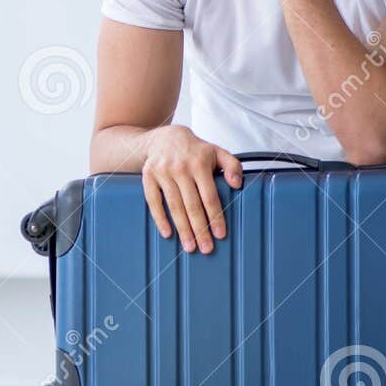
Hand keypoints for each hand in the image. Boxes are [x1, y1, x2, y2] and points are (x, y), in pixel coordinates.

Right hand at [140, 125, 242, 252]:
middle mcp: (181, 168)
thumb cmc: (195, 150)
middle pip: (192, 205)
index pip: (209, 196)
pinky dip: (160, 218)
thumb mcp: (217, 152)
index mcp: (200, 163)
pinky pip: (153, 201)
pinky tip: (168, 233)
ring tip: (189, 247)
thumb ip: (232, 166)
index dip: (215, 217)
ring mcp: (163, 172)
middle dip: (200, 229)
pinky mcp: (148, 176)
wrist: (165, 137)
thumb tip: (237, 184)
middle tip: (206, 248)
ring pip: (174, 206)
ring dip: (182, 229)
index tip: (220, 234)